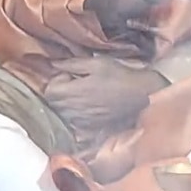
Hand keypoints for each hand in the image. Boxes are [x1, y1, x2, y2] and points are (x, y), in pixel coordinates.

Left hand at [43, 56, 167, 133]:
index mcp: (72, 92)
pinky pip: (73, 121)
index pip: (48, 90)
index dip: (57, 80)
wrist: (141, 96)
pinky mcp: (89, 128)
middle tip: (77, 83)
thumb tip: (52, 64)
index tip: (71, 75)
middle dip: (60, 92)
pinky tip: (91, 105)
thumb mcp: (97, 63)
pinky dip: (76, 113)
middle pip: (53, 103)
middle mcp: (72, 110)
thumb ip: (72, 64)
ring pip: (62, 113)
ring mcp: (80, 121)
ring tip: (84, 94)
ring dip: (67, 103)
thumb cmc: (119, 76)